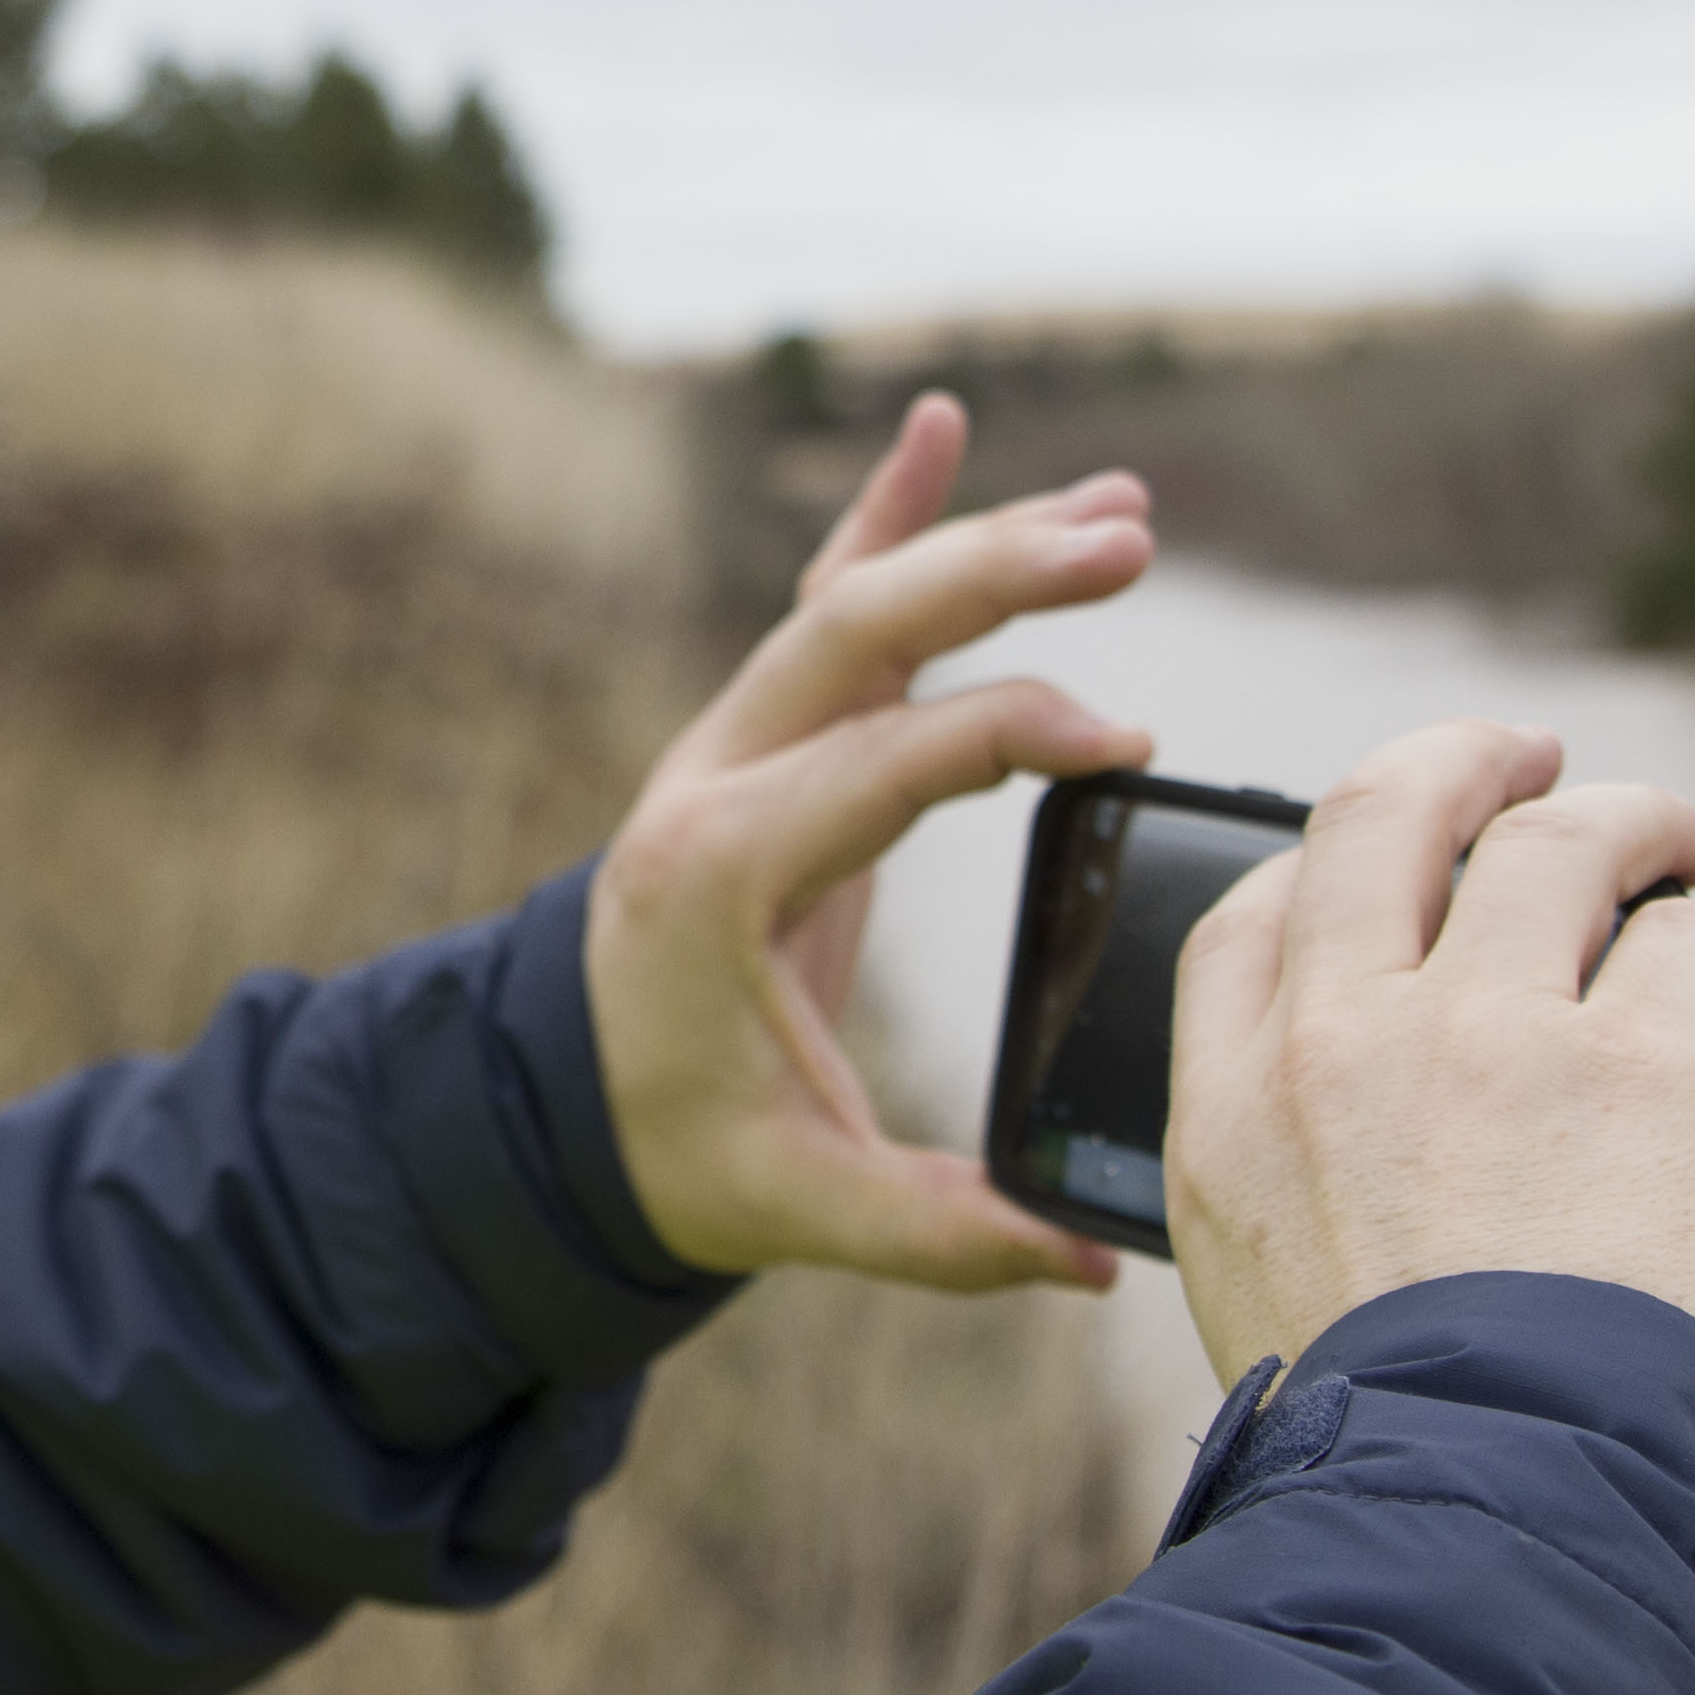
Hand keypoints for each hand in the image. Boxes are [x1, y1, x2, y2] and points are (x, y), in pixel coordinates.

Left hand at [589, 394, 1157, 1290]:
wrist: (566, 1106)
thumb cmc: (682, 1146)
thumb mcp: (794, 1207)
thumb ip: (937, 1234)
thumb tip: (1084, 1262)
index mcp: (718, 870)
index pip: (883, 765)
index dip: (1008, 737)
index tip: (1127, 740)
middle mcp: (714, 777)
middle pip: (855, 634)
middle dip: (991, 575)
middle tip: (1127, 545)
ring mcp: (732, 742)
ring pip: (852, 603)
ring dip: (978, 544)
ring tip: (1121, 509)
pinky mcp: (766, 737)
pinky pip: (828, 602)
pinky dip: (887, 515)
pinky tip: (943, 432)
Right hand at [1165, 722, 1694, 1398]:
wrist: (1499, 1520)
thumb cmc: (1404, 1455)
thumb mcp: (1268, 1309)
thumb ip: (1296, 1192)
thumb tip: (1361, 1155)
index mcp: (1230, 1116)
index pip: (1249, 918)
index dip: (1320, 865)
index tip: (1396, 869)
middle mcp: (1344, 1042)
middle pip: (1387, 814)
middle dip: (1465, 760)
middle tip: (1531, 756)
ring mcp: (1490, 1035)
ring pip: (1564, 840)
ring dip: (1636, 822)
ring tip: (1692, 846)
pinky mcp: (1647, 1065)